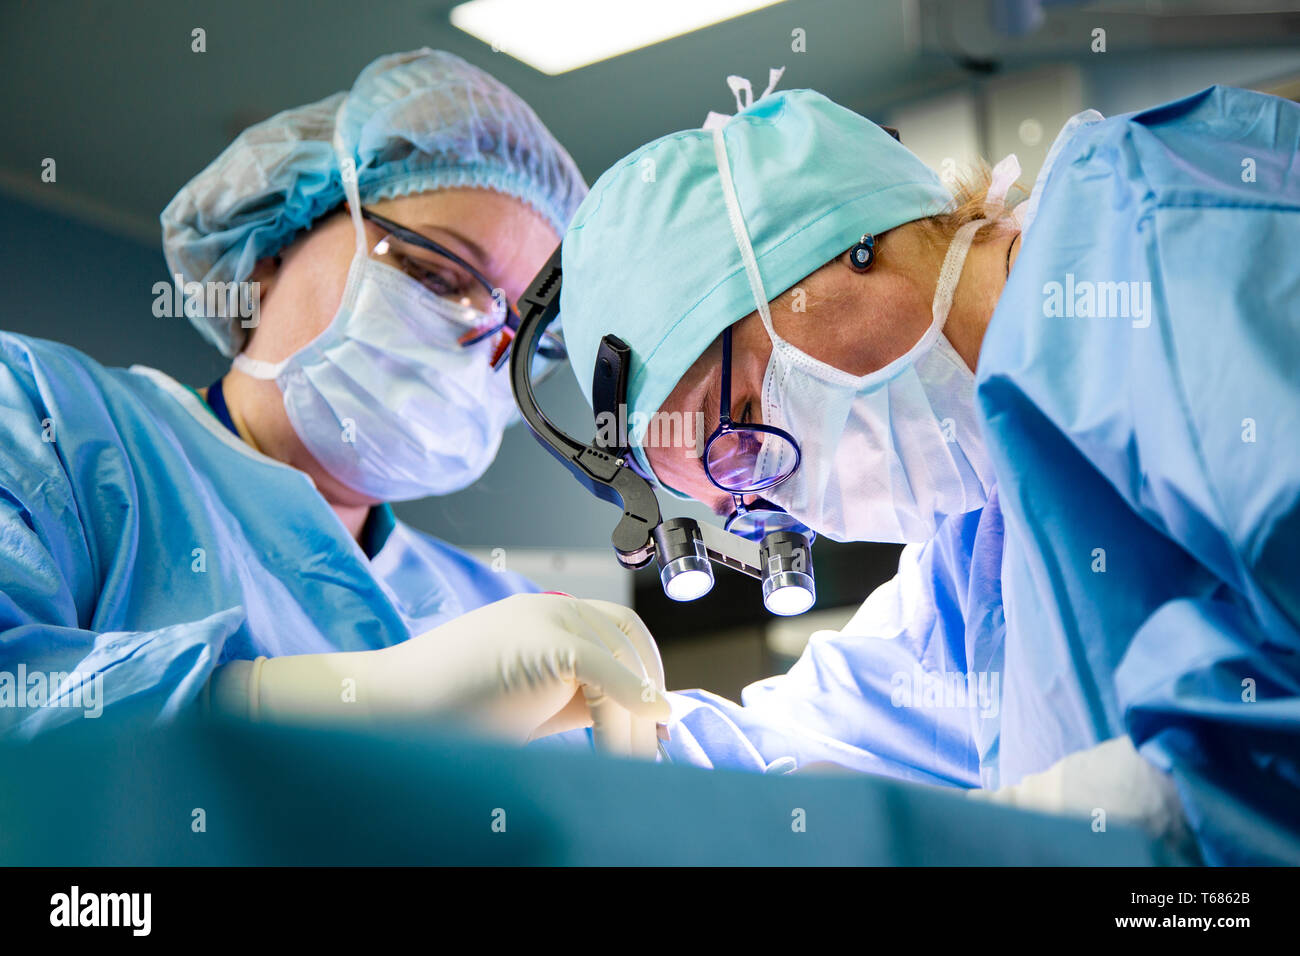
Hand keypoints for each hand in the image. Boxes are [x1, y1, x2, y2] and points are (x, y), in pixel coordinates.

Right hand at [209, 594, 669, 757]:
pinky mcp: (542, 641)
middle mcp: (552, 607)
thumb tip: (640, 718)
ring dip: (633, 719)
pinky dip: (629, 701)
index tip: (655, 718)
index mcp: (547, 615)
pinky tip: (638, 732)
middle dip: (647, 695)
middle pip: (629, 644)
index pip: (621, 629)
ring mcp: (546, 619)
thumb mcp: (531, 700)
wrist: (382, 707)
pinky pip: (604, 671)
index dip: (645, 671)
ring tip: (633, 763)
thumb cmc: (446, 712)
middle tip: (653, 746)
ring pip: (621, 665)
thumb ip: (581, 698)